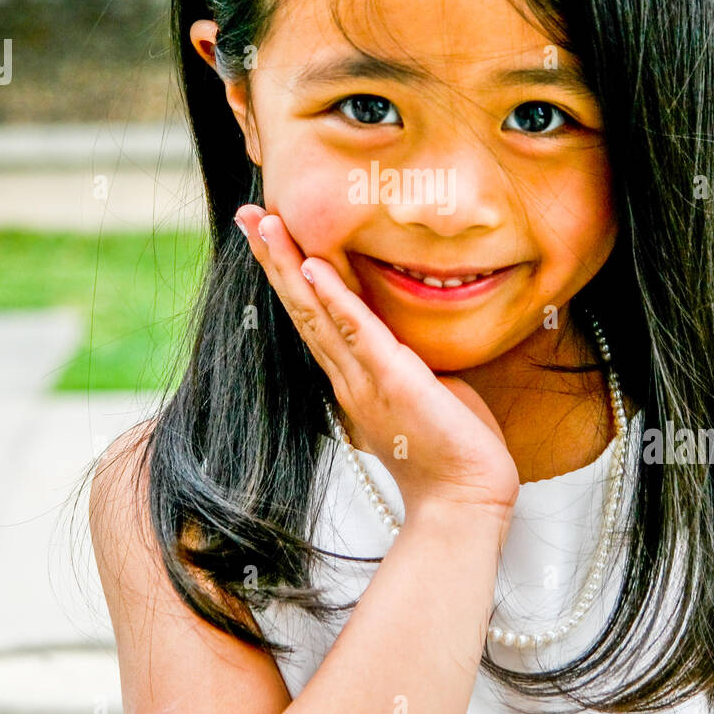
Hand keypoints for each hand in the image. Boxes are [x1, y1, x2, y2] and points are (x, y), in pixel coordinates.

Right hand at [234, 205, 519, 526]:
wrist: (465, 500)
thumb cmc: (450, 448)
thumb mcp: (423, 390)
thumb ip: (407, 361)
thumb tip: (408, 340)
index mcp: (352, 378)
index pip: (313, 315)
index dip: (289, 274)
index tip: (268, 234)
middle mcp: (348, 376)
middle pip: (300, 306)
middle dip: (272, 258)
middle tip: (247, 214)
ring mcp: (365, 380)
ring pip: (316, 313)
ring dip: (288, 266)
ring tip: (265, 224)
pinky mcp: (394, 381)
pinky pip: (359, 333)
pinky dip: (335, 299)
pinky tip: (313, 267)